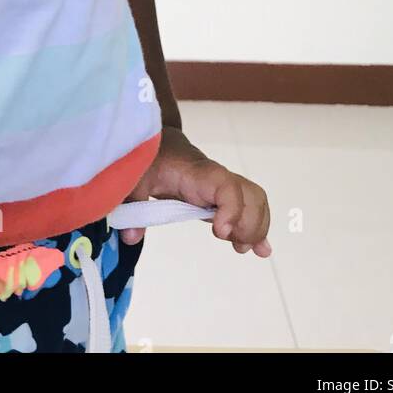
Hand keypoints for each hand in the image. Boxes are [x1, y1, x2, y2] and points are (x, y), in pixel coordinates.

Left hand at [118, 127, 271, 256]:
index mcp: (197, 173)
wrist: (161, 143)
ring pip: (255, 200)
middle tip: (234, 244)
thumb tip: (132, 239)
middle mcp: (217, 178)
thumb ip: (134, 204)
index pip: (226, 186)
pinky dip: (256, 227)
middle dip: (250, 224)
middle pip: (250, 195)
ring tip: (241, 247)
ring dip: (256, 226)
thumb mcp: (136, 176)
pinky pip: (249, 206)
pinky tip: (260, 249)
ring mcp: (223, 186)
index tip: (220, 231)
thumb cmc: (150, 156)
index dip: (231, 209)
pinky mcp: (224, 196)